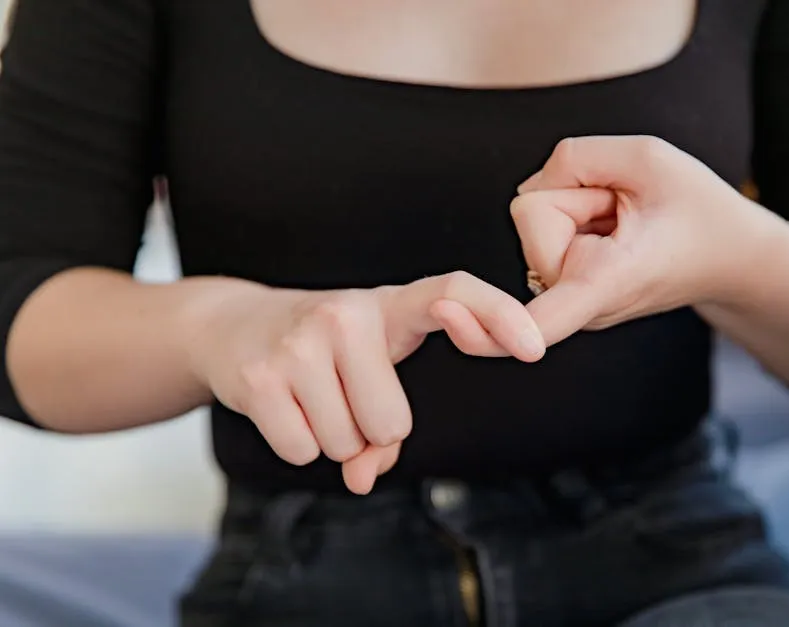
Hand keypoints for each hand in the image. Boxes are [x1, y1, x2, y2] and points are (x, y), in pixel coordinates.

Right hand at [187, 272, 545, 493]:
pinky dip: (295, 443)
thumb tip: (364, 475)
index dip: (498, 316)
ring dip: (330, 437)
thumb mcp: (366, 368)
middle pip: (392, 424)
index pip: (454, 291)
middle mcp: (348, 312)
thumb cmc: (323, 351)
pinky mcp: (262, 376)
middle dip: (368, 430)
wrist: (232, 325)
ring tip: (309, 393)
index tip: (534, 348)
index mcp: (389, 305)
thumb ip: (385, 425)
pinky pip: (303, 450)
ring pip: (346, 442)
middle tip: (341, 394)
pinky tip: (282, 404)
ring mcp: (302, 341)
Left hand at [512, 136, 780, 345]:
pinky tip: (611, 228)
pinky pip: (544, 226)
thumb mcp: (648, 157)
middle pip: (532, 212)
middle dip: (576, 192)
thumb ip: (575, 157)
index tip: (454, 322)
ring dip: (580, 203)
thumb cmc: (698, 211)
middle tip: (629, 209)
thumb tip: (530, 186)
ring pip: (536, 216)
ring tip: (625, 220)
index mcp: (604, 284)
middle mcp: (579, 304)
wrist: (729, 256)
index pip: (539, 321)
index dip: (494, 326)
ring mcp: (568, 297)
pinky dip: (576, 214)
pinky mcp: (561, 284)